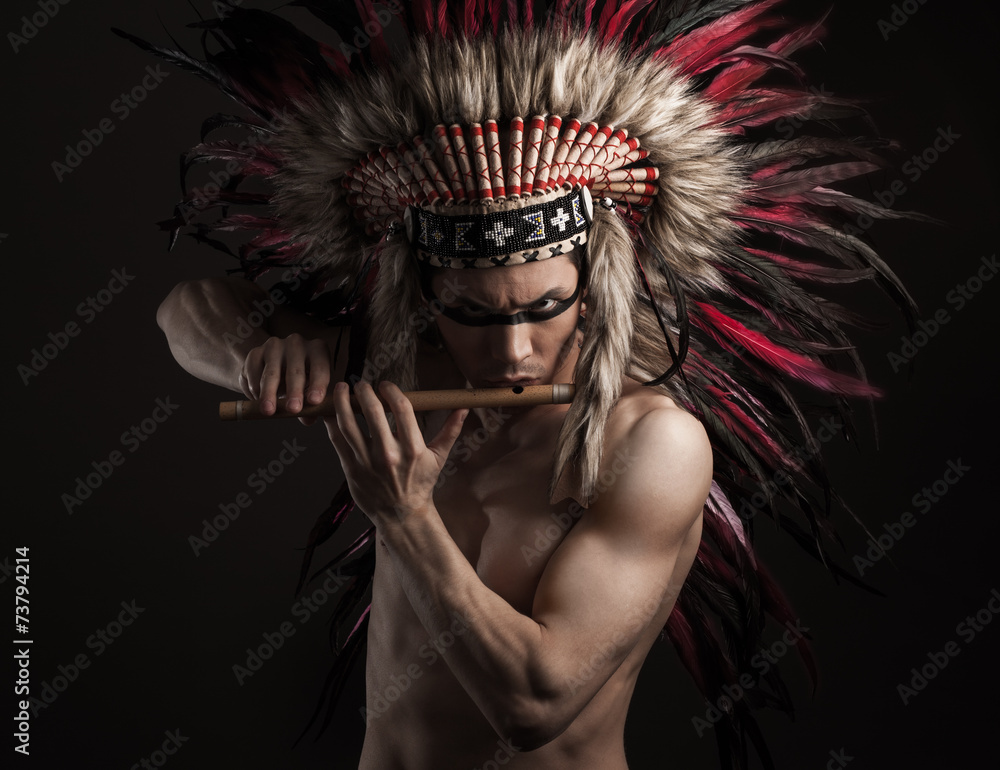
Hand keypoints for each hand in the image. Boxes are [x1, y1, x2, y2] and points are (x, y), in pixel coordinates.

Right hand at [239, 333, 331, 423]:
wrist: (271, 369)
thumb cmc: (299, 381)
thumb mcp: (309, 391)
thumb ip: (310, 405)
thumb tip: (308, 419)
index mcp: (317, 350)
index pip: (320, 368)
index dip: (318, 385)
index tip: (314, 401)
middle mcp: (297, 343)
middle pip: (296, 370)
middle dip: (294, 392)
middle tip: (293, 409)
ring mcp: (275, 345)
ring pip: (272, 372)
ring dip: (270, 393)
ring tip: (269, 410)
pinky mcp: (255, 352)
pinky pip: (254, 371)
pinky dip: (255, 388)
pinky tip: (257, 400)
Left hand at [324, 381, 467, 525]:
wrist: (401, 515)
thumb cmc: (420, 484)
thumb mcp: (438, 458)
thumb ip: (450, 431)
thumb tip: (463, 408)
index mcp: (412, 448)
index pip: (402, 408)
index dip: (391, 391)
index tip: (386, 385)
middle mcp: (389, 454)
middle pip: (373, 411)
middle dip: (365, 391)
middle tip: (363, 384)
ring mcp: (367, 462)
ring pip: (348, 423)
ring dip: (342, 401)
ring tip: (341, 388)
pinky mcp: (351, 469)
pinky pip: (337, 441)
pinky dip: (331, 423)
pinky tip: (331, 411)